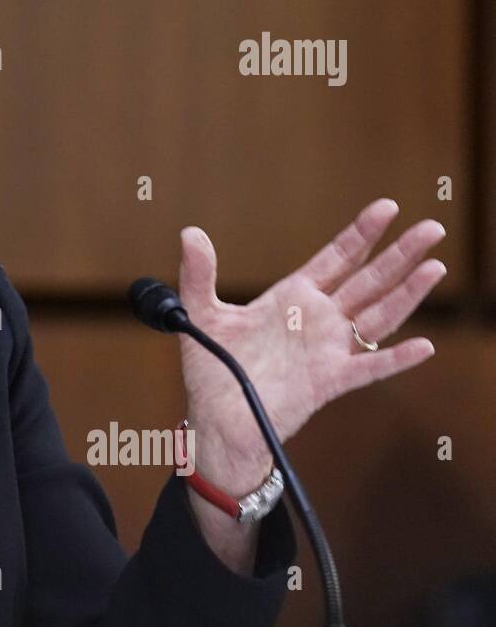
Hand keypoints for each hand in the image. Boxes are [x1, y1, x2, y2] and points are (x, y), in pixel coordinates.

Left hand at [174, 199, 444, 490]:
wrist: (216, 420)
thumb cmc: (212, 370)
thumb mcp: (200, 314)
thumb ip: (198, 273)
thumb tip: (190, 233)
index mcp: (291, 298)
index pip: (336, 258)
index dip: (362, 233)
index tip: (387, 207)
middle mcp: (317, 320)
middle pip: (369, 280)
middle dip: (400, 254)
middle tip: (433, 227)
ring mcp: (327, 350)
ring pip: (379, 316)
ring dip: (408, 294)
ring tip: (436, 267)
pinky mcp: (328, 382)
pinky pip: (368, 368)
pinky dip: (395, 359)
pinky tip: (422, 346)